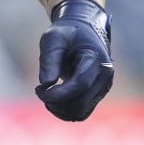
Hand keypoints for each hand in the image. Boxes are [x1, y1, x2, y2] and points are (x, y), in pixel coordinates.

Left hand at [34, 0, 113, 121]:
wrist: (83, 31)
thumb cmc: (67, 34)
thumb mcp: (53, 38)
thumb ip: (49, 59)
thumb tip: (46, 84)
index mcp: (96, 60)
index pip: (80, 84)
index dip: (58, 93)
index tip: (39, 89)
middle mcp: (104, 77)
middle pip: (80, 102)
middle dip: (55, 101)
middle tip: (38, 90)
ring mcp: (102, 88)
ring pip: (80, 112)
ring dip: (58, 109)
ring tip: (44, 93)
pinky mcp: (96, 95)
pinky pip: (81, 113)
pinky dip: (64, 112)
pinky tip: (52, 101)